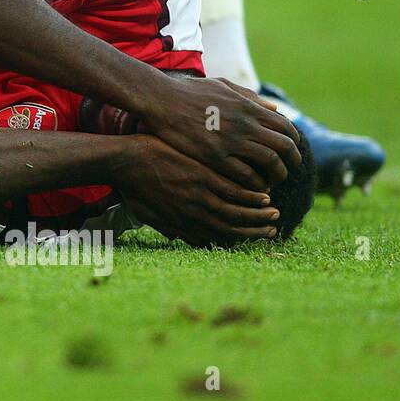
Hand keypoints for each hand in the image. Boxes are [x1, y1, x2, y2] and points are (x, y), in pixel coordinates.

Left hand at [114, 134, 280, 246]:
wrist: (125, 161)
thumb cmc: (133, 187)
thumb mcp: (149, 214)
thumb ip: (171, 227)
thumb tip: (185, 238)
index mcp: (182, 223)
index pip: (216, 236)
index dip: (238, 239)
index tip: (253, 237)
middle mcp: (194, 213)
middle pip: (232, 226)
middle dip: (254, 230)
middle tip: (273, 230)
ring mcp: (199, 194)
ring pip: (237, 209)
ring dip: (258, 214)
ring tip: (274, 212)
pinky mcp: (201, 175)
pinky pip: (232, 188)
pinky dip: (250, 194)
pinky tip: (263, 193)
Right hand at [137, 76, 301, 192]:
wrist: (160, 100)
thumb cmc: (188, 92)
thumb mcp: (222, 86)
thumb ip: (250, 97)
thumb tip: (275, 110)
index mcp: (249, 107)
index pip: (286, 128)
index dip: (293, 143)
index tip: (288, 153)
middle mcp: (246, 123)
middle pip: (285, 147)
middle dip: (291, 162)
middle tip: (287, 172)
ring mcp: (232, 140)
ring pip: (270, 163)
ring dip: (276, 176)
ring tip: (271, 183)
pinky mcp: (216, 156)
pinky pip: (246, 175)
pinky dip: (254, 184)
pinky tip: (251, 187)